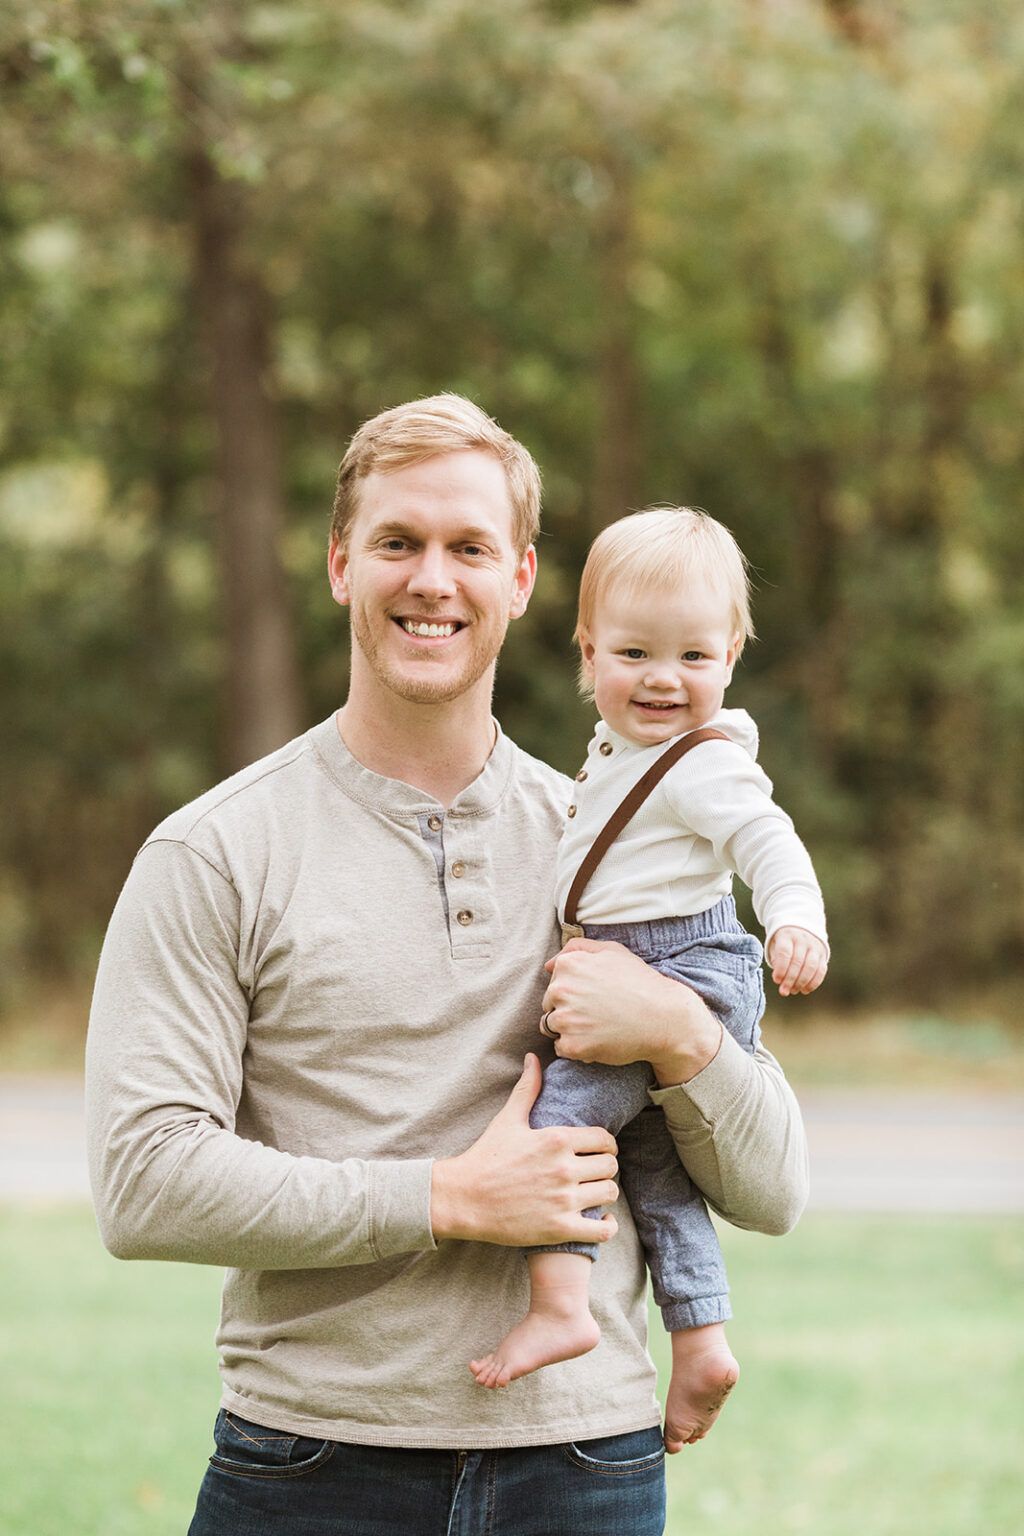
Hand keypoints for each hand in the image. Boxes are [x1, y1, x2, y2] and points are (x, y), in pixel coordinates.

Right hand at [429, 1054, 618, 1246]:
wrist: (463, 1198)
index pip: (604, 1139)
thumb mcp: (508, 1119)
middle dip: (605, 1167)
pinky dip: (607, 1226)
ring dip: (604, 1193)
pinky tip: (601, 1220)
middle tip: (593, 1172)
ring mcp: (563, 1200)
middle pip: (610, 1165)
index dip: (605, 1144)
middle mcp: (564, 1168)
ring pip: (609, 1193)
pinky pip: (603, 1230)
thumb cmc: (486, 1156)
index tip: (597, 1151)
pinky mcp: (560, 1228)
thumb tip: (533, 1057)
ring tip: (593, 1193)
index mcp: (556, 1139)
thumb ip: (527, 1088)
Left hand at [542, 938, 721, 1087]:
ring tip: (597, 1027)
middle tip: (598, 1013)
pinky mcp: (573, 1046)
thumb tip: (549, 965)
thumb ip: (578, 949)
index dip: (574, 992)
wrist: (664, 1018)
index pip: (554, 983)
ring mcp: (566, 1019)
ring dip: (569, 1029)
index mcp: (569, 965)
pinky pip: (561, 1048)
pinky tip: (598, 1041)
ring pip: (551, 1026)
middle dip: (568, 1010)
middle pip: (549, 1005)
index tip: (595, 997)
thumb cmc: (640, 983)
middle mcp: (561, 990)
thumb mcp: (613, 952)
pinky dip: (576, 1048)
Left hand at [766, 927, 827, 995]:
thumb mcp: (776, 945)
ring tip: (793, 991)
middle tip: (783, 991)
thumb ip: (777, 961)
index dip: (781, 969)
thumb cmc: (784, 941)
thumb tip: (780, 981)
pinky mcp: (823, 954)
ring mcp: (815, 946)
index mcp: (787, 935)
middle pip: (798, 962)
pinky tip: (805, 990)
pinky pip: (821, 970)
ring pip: (810, 967)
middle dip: (790, 979)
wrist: (801, 927)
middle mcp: (803, 940)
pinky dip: (813, 983)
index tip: (776, 980)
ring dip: (801, 982)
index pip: (785, 953)